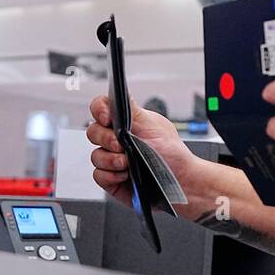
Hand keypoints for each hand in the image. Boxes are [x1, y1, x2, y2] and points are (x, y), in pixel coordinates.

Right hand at [86, 96, 201, 202]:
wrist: (181, 179)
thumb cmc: (171, 152)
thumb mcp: (154, 126)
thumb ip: (134, 111)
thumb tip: (122, 95)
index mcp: (125, 123)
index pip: (101, 108)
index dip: (99, 110)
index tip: (107, 118)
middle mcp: (115, 140)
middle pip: (94, 132)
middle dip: (106, 138)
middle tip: (120, 145)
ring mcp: (112, 159)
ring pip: (95, 156)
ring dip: (110, 160)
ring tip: (127, 163)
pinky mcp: (111, 179)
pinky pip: (98, 175)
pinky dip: (110, 175)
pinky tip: (125, 175)